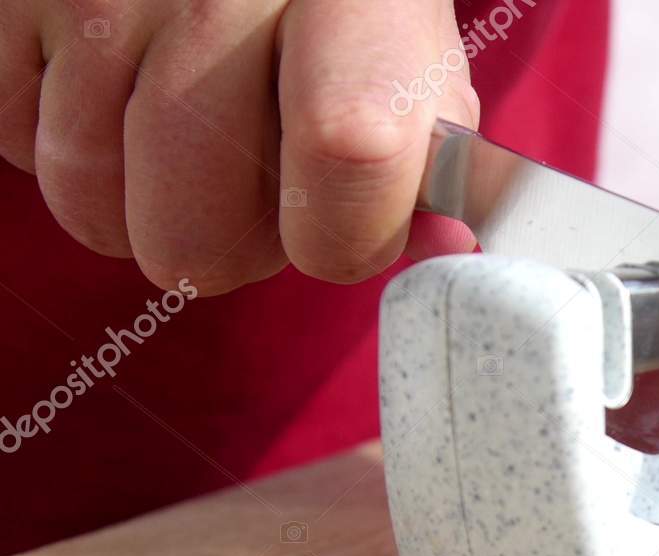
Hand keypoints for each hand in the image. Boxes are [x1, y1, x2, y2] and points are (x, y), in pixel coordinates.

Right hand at [0, 0, 479, 294]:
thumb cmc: (329, 8)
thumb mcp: (406, 61)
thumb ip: (426, 166)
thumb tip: (441, 254)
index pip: (349, 148)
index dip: (339, 235)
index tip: (336, 230)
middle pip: (193, 227)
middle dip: (220, 246)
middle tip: (244, 189)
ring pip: (90, 198)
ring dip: (135, 201)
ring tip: (181, 136)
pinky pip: (18, 141)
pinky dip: (62, 142)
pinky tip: (112, 90)